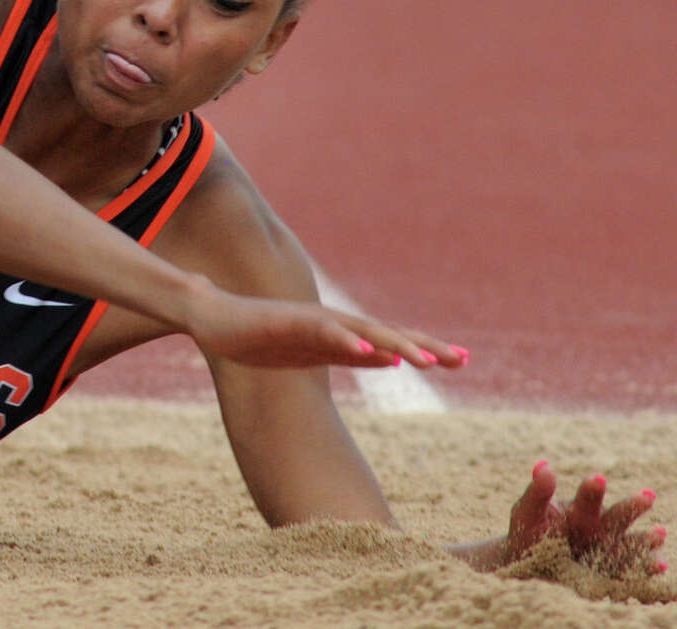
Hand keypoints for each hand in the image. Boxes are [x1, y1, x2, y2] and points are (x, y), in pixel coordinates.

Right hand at [181, 280, 465, 370]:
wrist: (213, 315)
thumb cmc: (260, 335)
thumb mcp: (313, 352)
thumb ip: (351, 354)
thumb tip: (389, 360)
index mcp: (342, 335)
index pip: (393, 341)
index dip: (427, 349)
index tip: (463, 360)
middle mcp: (334, 323)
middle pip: (389, 333)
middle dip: (427, 346)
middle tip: (464, 360)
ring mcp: (313, 320)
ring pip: (364, 331)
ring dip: (397, 344)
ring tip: (428, 361)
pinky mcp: (289, 320)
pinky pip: (324, 331)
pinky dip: (348, 341)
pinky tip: (370, 353)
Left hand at [498, 461, 665, 574]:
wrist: (527, 566)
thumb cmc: (530, 531)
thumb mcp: (528, 512)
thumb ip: (537, 493)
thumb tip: (542, 465)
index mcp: (581, 510)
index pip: (589, 496)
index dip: (593, 489)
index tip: (597, 478)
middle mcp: (602, 529)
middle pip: (619, 516)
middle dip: (632, 507)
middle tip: (647, 496)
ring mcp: (609, 553)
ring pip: (632, 545)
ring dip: (646, 540)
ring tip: (659, 534)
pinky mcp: (613, 578)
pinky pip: (632, 575)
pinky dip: (645, 572)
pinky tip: (659, 568)